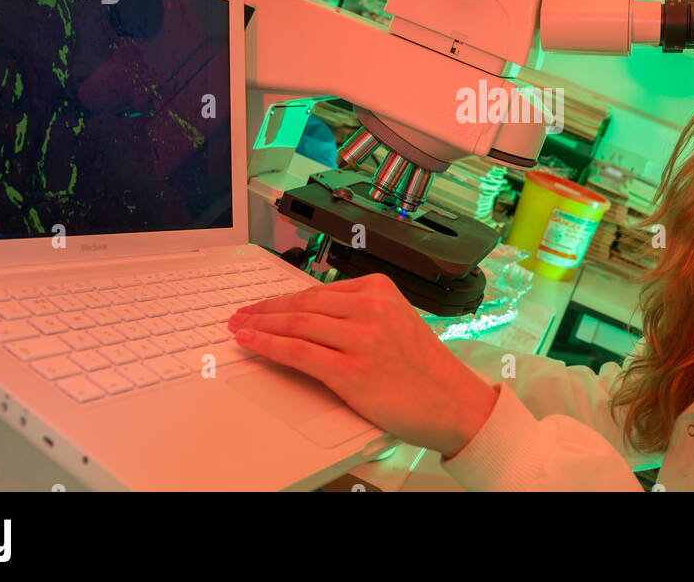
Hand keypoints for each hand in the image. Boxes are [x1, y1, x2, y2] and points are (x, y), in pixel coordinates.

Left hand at [228, 273, 497, 458]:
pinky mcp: (351, 370)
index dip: (282, 299)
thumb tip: (312, 316)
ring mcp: (361, 338)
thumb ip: (361, 314)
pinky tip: (251, 343)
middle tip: (241, 315)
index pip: (318, 291)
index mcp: (380, 290)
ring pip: (297, 324)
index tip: (262, 305)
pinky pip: (299, 352)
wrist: (453, 402)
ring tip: (240, 328)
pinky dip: (269, 345)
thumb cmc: (424, 369)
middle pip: (303, 304)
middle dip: (265, 310)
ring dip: (261, 325)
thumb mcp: (396, 322)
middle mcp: (370, 308)